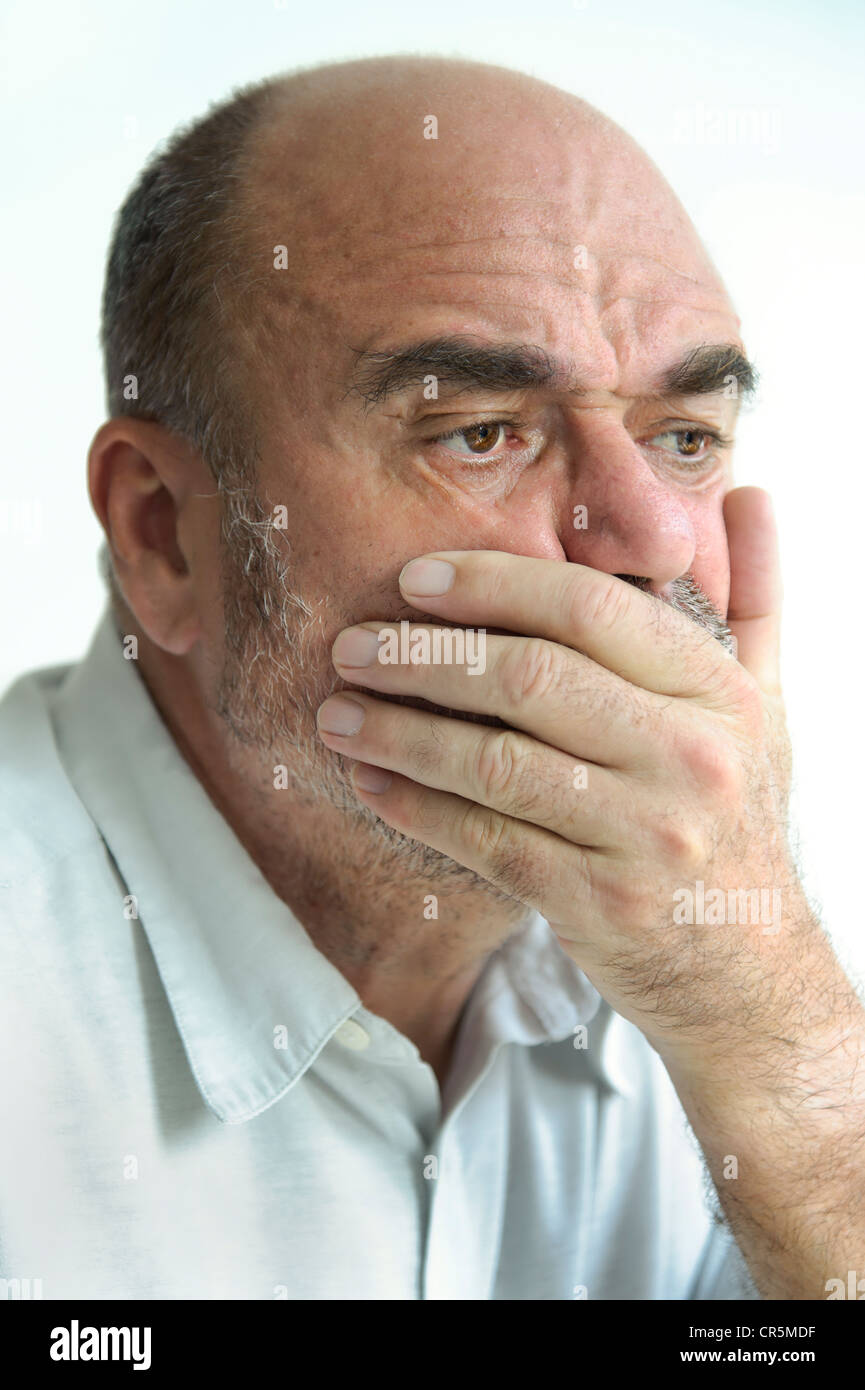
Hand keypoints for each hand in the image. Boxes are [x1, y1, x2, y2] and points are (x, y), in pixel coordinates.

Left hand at [316, 488, 832, 1072]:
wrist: (747, 970)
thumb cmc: (737, 819)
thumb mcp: (767, 704)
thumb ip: (756, 595)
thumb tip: (749, 492)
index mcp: (718, 692)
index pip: (590, 608)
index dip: (491, 582)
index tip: (415, 579)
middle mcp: (688, 756)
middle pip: (529, 678)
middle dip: (423, 657)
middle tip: (352, 645)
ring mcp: (643, 834)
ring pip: (494, 763)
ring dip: (400, 733)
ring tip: (338, 712)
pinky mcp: (597, 901)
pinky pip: (484, 840)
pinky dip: (416, 807)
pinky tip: (370, 782)